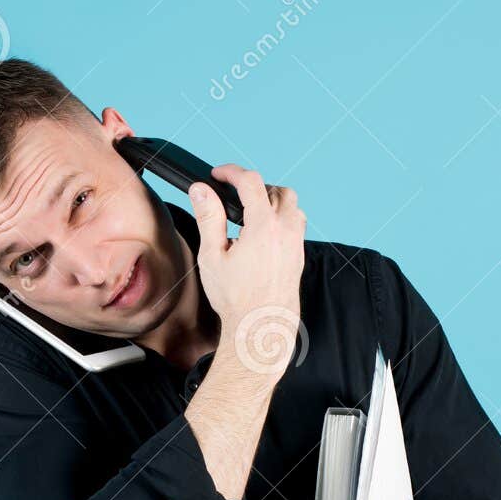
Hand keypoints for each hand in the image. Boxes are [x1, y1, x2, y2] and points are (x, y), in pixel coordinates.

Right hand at [188, 164, 305, 373]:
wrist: (260, 326)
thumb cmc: (236, 298)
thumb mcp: (212, 256)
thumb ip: (208, 218)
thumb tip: (201, 191)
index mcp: (263, 226)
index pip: (250, 182)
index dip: (231, 172)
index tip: (218, 175)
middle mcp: (285, 230)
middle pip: (276, 189)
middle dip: (254, 187)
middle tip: (234, 196)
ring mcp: (296, 242)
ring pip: (291, 205)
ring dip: (272, 201)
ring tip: (250, 214)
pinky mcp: (299, 255)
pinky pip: (296, 223)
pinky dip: (281, 218)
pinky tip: (263, 233)